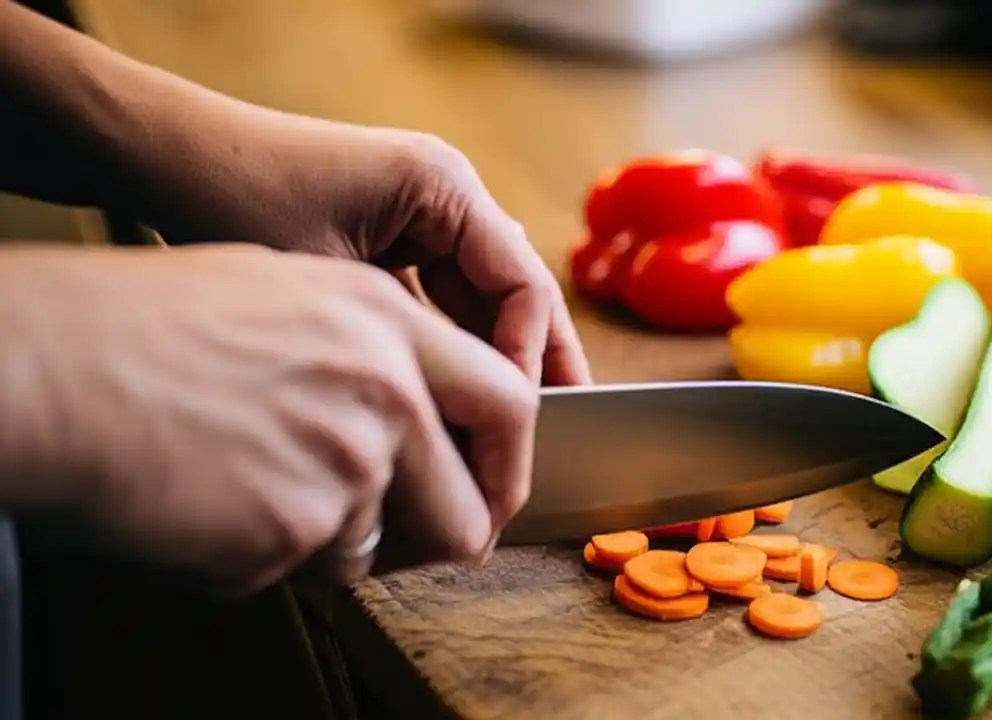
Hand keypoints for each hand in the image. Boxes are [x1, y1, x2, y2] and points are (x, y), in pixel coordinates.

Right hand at [0, 244, 536, 594]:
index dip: (506, 460)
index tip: (489, 487)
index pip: (508, 402)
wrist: (53, 370)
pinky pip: (306, 569)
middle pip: (474, 506)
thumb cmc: (138, 325)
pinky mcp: (296, 527)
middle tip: (419, 545)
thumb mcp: (280, 292)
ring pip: (379, 548)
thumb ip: (368, 347)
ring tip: (250, 494)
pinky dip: (265, 558)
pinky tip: (210, 507)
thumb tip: (417, 404)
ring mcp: (347, 462)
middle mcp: (386, 389)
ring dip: (330, 542)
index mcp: (386, 320)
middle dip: (452, 537)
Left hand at [122, 106, 590, 387]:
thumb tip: (458, 414)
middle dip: (536, 363)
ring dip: (498, 359)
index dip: (528, 361)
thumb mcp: (327, 284)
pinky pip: (447, 297)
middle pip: (517, 292)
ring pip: (487, 298)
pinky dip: (456, 345)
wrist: (168, 155)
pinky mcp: (394, 233)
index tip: (517, 425)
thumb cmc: (236, 199)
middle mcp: (447, 195)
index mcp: (445, 189)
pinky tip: (459, 396)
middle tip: (563, 429)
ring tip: (520, 426)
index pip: (523, 287)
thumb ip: (405, 341)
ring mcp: (423, 212)